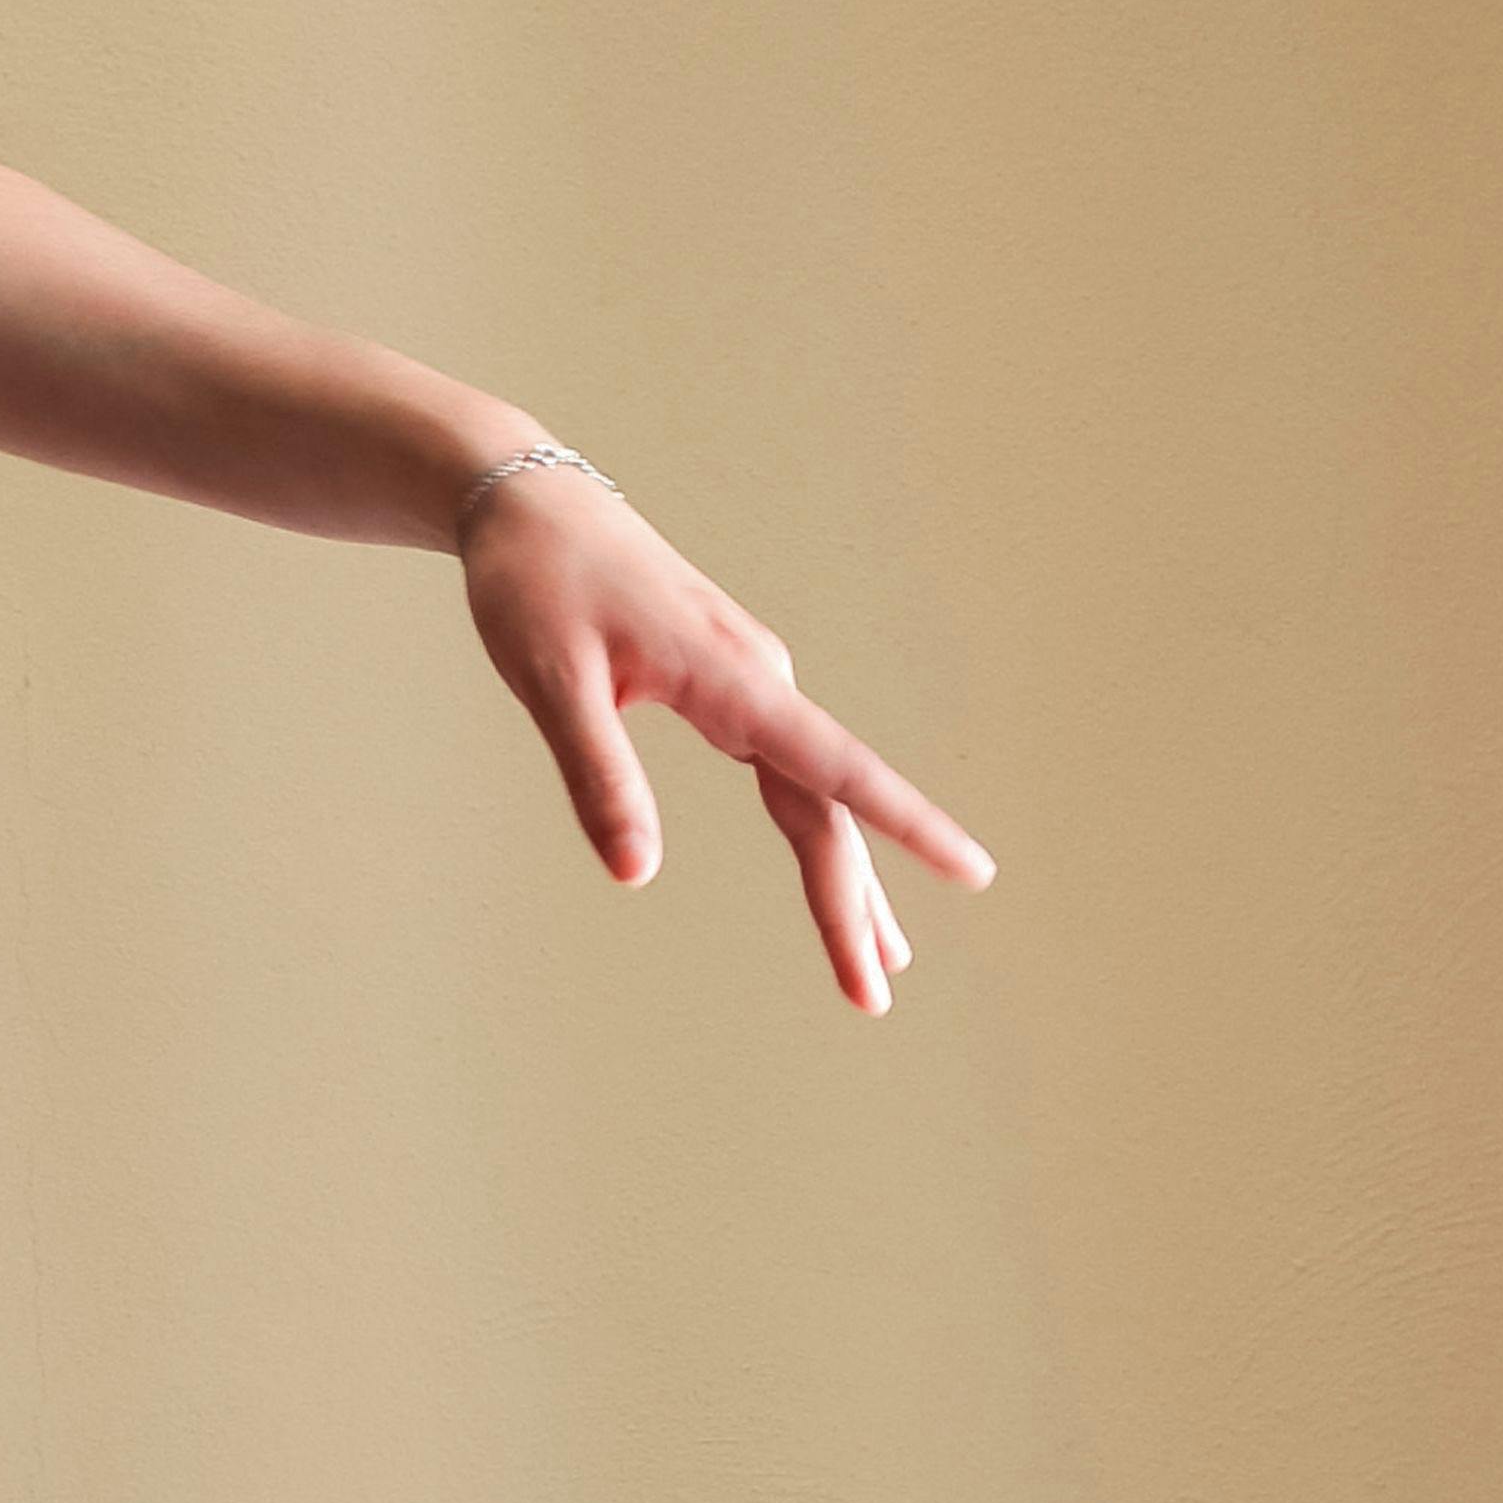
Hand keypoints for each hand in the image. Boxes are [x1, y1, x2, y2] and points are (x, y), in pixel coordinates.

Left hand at [458, 468, 991, 1017]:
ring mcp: (751, 684)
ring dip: (847, 877)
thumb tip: (635, 874)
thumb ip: (597, 773)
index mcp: (728, 680)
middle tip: (875, 997)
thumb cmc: (534, 583)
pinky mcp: (730, 687)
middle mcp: (758, 682)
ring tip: (883, 960)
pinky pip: (791, 772)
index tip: (973, 870)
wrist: (530, 504)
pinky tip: (836, 872)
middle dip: (853, 903)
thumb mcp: (550, 680)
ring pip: (816, 794)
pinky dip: (818, 830)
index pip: (833, 768)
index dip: (904, 824)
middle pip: (826, 807)